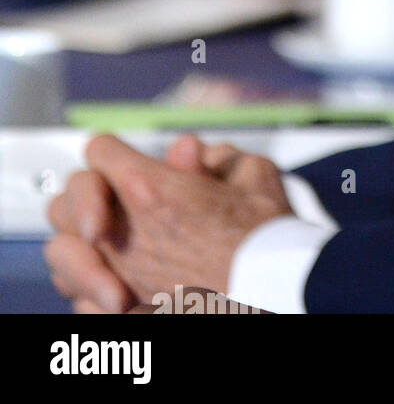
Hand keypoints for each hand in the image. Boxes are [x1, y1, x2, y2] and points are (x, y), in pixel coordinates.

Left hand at [45, 134, 290, 309]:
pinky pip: (72, 292)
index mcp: (150, 188)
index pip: (100, 150)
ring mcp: (117, 272)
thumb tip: (185, 150)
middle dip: (88, 192)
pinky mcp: (119, 308)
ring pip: (59, 246)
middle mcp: (122, 231)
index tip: (132, 158)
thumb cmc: (265, 235)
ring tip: (107, 238)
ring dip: (79, 237)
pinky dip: (85, 281)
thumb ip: (212, 157)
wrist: (269, 290)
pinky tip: (112, 275)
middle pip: (67, 196)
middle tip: (116, 198)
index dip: (116, 150)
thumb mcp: (252, 173)